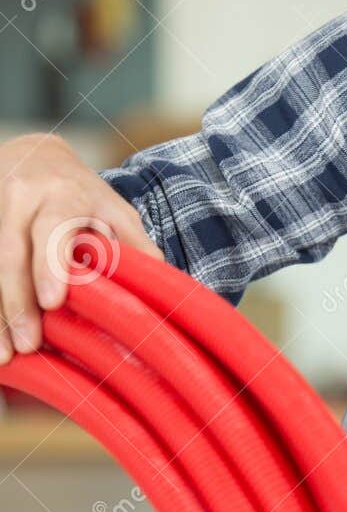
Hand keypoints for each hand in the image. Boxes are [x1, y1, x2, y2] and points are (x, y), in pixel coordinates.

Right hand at [0, 132, 162, 362]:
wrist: (36, 156)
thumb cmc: (83, 196)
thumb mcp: (115, 211)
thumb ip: (134, 246)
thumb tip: (165, 287)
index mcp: (64, 195)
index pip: (52, 229)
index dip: (50, 265)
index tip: (52, 302)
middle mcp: (23, 198)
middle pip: (11, 251)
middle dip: (17, 300)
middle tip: (28, 344)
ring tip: (4, 355)